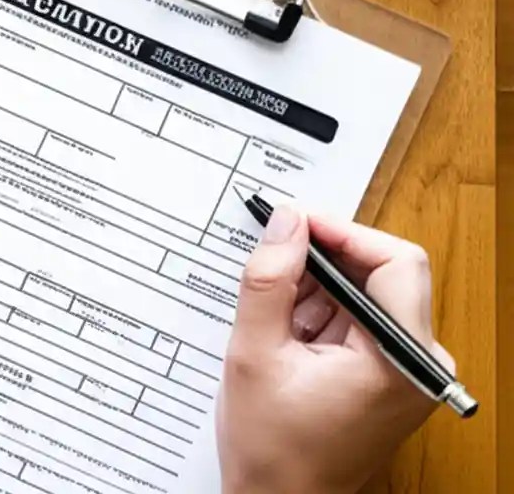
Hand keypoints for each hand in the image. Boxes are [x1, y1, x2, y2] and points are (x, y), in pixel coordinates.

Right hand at [216, 206, 453, 493]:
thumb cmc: (273, 449)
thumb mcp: (254, 355)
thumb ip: (269, 281)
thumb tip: (286, 223)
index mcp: (398, 360)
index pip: (395, 262)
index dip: (342, 232)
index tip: (296, 222)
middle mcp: (419, 363)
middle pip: (383, 274)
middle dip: (323, 264)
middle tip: (274, 266)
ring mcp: (408, 370)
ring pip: (369, 294)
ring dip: (318, 292)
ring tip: (274, 323)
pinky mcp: (393, 374)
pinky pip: (362, 320)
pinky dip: (322, 315)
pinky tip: (288, 338)